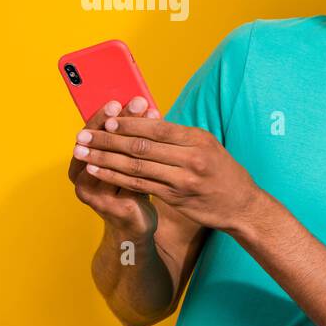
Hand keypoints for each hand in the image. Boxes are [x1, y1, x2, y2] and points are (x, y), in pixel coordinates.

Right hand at [68, 96, 159, 236]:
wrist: (136, 224)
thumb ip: (131, 138)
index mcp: (79, 162)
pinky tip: (160, 149)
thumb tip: (144, 105)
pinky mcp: (115, 207)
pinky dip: (146, 162)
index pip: (90, 131)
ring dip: (134, 137)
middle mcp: (81, 177)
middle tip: (139, 102)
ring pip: (115, 160)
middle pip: (100, 143)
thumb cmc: (132, 185)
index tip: (122, 99)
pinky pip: (130, 180)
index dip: (105, 114)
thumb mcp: (128, 159)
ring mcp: (95, 194)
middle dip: (122, 120)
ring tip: (153, 120)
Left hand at [70, 110, 262, 232]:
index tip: (106, 120)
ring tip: (83, 152)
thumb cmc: (223, 172)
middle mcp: (191, 158)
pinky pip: (140, 185)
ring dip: (105, 158)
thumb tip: (146, 121)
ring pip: (136, 166)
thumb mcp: (208, 146)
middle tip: (83, 134)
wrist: (242, 205)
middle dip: (108, 139)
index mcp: (198, 139)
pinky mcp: (176, 197)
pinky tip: (99, 170)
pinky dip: (116, 176)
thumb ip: (179, 136)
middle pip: (141, 146)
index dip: (128, 123)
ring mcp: (183, 180)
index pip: (156, 127)